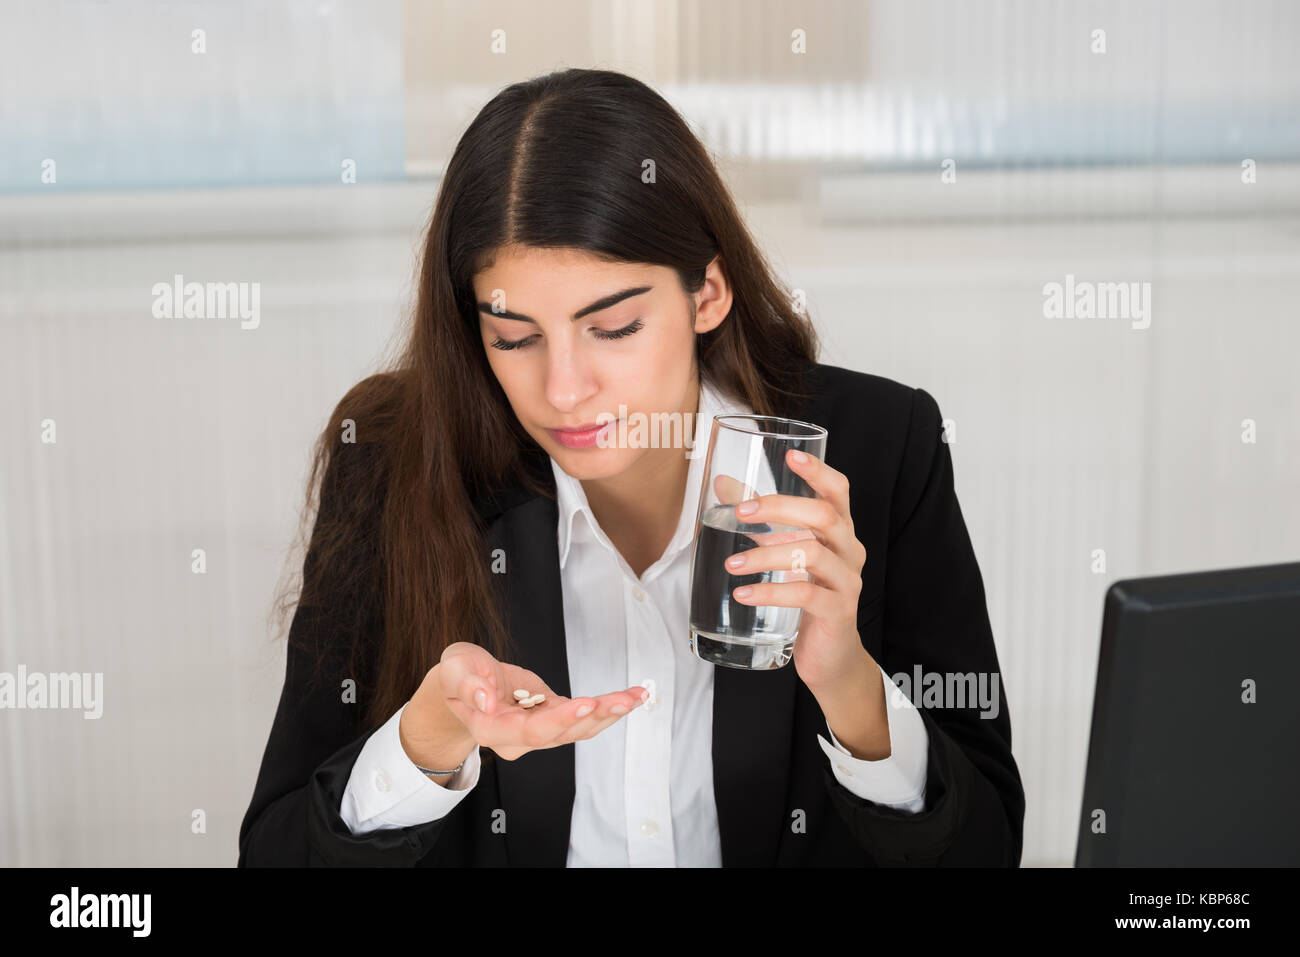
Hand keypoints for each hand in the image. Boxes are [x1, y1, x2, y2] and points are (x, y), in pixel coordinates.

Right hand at [434, 641, 649, 760]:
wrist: (464, 684)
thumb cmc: (458, 676)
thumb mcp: (454, 669)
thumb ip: (466, 682)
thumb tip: (486, 698)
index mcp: (493, 730)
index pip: (531, 731)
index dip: (560, 720)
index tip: (585, 703)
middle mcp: (519, 738)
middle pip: (563, 733)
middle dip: (597, 716)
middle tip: (625, 699)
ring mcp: (538, 730)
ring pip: (579, 728)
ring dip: (610, 713)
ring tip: (637, 696)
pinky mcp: (552, 717)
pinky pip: (582, 717)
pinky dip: (606, 707)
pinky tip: (629, 696)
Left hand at [722, 449, 872, 693]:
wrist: (831, 654)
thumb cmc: (808, 592)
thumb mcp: (784, 549)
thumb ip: (759, 518)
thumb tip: (720, 482)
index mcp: (840, 531)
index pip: (838, 492)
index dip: (819, 472)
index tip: (791, 456)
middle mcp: (850, 551)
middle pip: (825, 516)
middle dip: (781, 508)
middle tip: (741, 512)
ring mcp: (848, 582)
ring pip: (814, 555)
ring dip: (767, 555)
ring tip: (731, 563)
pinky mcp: (838, 612)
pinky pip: (807, 595)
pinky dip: (772, 591)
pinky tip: (744, 594)